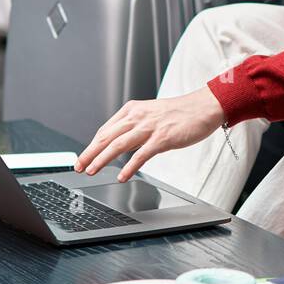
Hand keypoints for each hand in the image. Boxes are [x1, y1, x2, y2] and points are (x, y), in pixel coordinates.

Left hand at [74, 87, 225, 181]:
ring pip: (119, 145)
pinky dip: (129, 166)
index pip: (106, 129)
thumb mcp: (151, 114)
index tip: (83, 157)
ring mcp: (150, 127)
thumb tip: (119, 143)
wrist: (204, 107)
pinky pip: (141, 154)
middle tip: (79, 166)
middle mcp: (138, 116)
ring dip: (102, 159)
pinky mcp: (163, 138)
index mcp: (133, 109)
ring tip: (92, 171)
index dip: (92, 145)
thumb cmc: (180, 113)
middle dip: (90, 153)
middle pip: (107, 136)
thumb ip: (135, 127)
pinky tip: (122, 176)